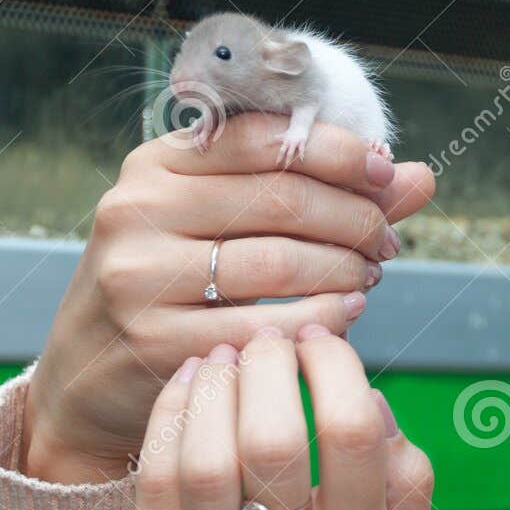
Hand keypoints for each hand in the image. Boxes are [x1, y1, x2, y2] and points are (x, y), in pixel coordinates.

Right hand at [21, 112, 434, 483]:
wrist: (90, 373)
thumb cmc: (177, 285)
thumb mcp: (229, 224)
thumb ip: (324, 194)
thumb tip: (420, 176)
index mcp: (159, 163)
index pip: (266, 136)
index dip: (340, 152)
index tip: (389, 176)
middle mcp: (140, 208)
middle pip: (282, 196)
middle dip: (355, 216)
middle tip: (388, 241)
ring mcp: (140, 275)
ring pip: (279, 260)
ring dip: (346, 267)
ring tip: (371, 276)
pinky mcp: (153, 340)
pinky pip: (267, 324)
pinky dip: (324, 316)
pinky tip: (347, 312)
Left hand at [126, 325, 431, 509]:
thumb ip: (408, 485)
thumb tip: (372, 398)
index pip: (353, 433)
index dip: (333, 367)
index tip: (320, 341)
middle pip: (275, 437)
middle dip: (268, 365)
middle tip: (268, 338)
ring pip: (206, 459)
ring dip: (214, 387)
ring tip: (224, 356)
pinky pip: (155, 490)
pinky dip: (168, 423)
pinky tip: (186, 390)